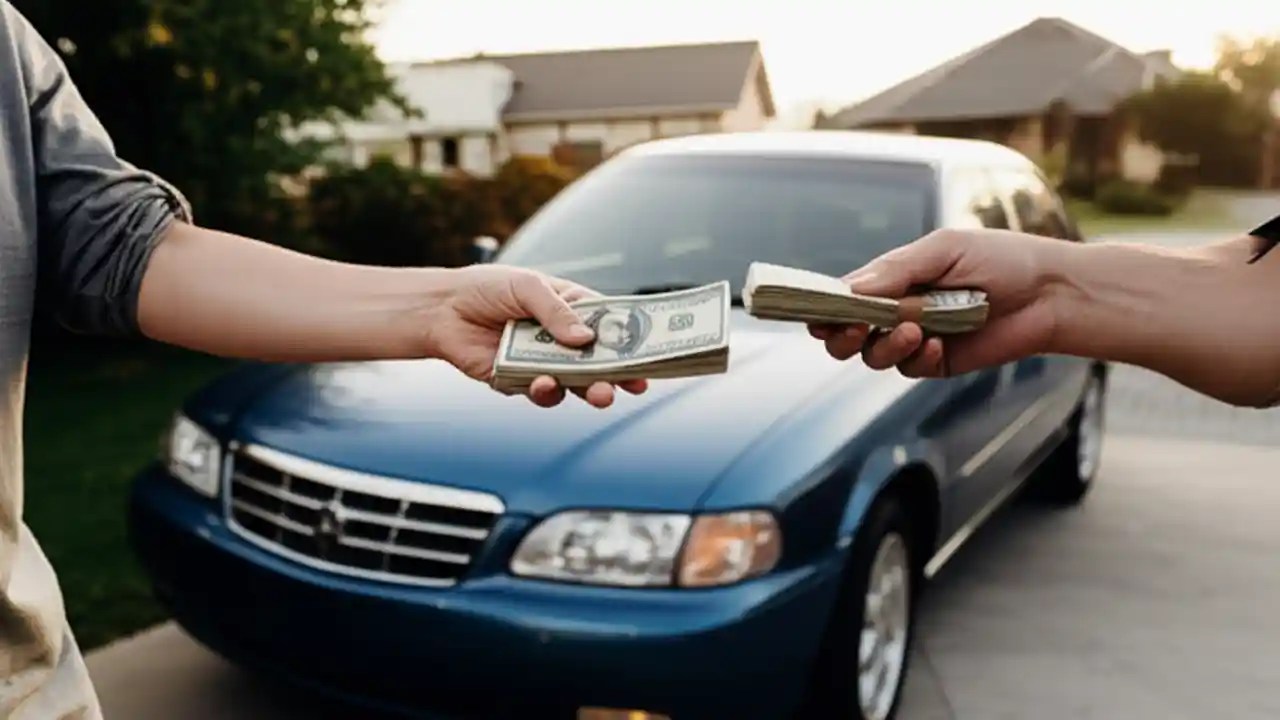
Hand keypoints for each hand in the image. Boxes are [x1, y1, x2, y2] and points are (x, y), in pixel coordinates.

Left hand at [424, 265, 647, 407]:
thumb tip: (585, 339)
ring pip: (576, 383)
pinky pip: (541, 393)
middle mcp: (563, 339)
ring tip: (598, 393)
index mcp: (573, 309)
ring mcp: (543, 363)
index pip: (610, 325)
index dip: (631, 340)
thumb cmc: (488, 288)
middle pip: (600, 361)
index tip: (651, 353)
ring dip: (590, 389)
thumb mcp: (527, 286)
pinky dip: (546, 391)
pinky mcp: (520, 382)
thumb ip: (557, 311)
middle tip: (633, 384)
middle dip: (619, 374)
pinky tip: (543, 383)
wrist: (441, 310)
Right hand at [809, 229, 1066, 376]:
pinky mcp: (935, 363)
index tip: (819, 312)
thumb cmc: (1002, 259)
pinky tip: (937, 345)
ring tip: (914, 330)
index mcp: (891, 278)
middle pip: (843, 334)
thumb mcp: (946, 249)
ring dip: (883, 346)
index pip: (842, 296)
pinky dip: (915, 358)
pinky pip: (907, 369)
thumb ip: (898, 269)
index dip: (823, 306)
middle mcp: (895, 309)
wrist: (1052, 294)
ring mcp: (913, 338)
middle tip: (857, 329)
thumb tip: (851, 290)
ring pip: (871, 356)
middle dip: (841, 335)